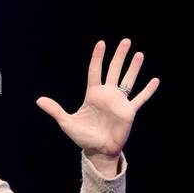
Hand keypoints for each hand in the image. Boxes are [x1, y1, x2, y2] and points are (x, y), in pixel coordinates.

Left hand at [35, 39, 157, 159]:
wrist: (98, 151)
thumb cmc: (83, 137)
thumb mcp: (67, 123)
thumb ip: (55, 110)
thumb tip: (38, 100)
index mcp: (93, 94)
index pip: (95, 71)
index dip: (98, 57)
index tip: (101, 43)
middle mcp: (107, 95)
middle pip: (114, 70)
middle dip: (119, 56)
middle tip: (125, 41)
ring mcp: (119, 102)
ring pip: (128, 80)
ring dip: (134, 68)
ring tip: (139, 54)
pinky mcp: (129, 112)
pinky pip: (140, 98)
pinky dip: (148, 90)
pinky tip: (155, 80)